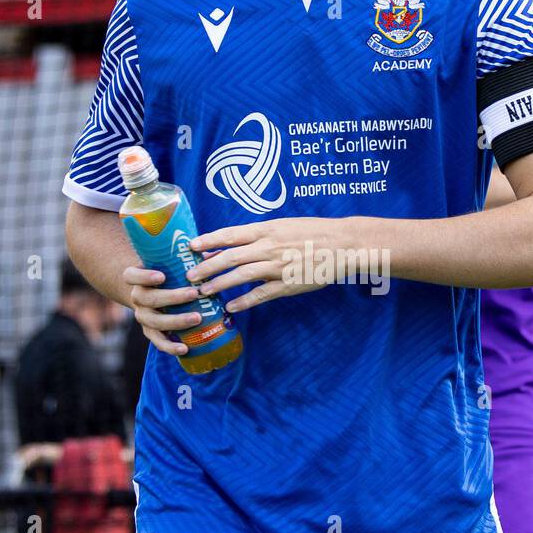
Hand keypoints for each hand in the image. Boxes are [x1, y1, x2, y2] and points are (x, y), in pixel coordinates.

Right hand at [123, 265, 200, 355]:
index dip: (144, 276)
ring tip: (197, 318)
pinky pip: (158, 341)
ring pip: (155, 321)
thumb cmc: (166, 274)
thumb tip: (218, 252)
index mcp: (136, 278)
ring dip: (176, 321)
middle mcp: (137, 297)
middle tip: (194, 293)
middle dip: (172, 297)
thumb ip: (190, 258)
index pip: (131, 276)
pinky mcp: (150, 332)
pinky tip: (185, 348)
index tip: (162, 276)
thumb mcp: (171, 264)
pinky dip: (170, 347)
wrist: (152, 292)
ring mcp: (143, 316)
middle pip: (148, 298)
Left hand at [185, 217, 355, 312]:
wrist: (343, 243)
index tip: (191, 246)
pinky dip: (244, 301)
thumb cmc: (314, 232)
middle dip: (206, 267)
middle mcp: (268, 247)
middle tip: (189, 275)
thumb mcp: (285, 225)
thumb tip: (237, 241)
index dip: (208, 240)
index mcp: (267, 230)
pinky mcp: (288, 284)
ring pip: (241, 276)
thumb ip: (262, 234)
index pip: (230, 234)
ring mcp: (277, 267)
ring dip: (219, 284)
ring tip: (204, 291)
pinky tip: (231, 307)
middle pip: (230, 257)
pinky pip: (261, 294)